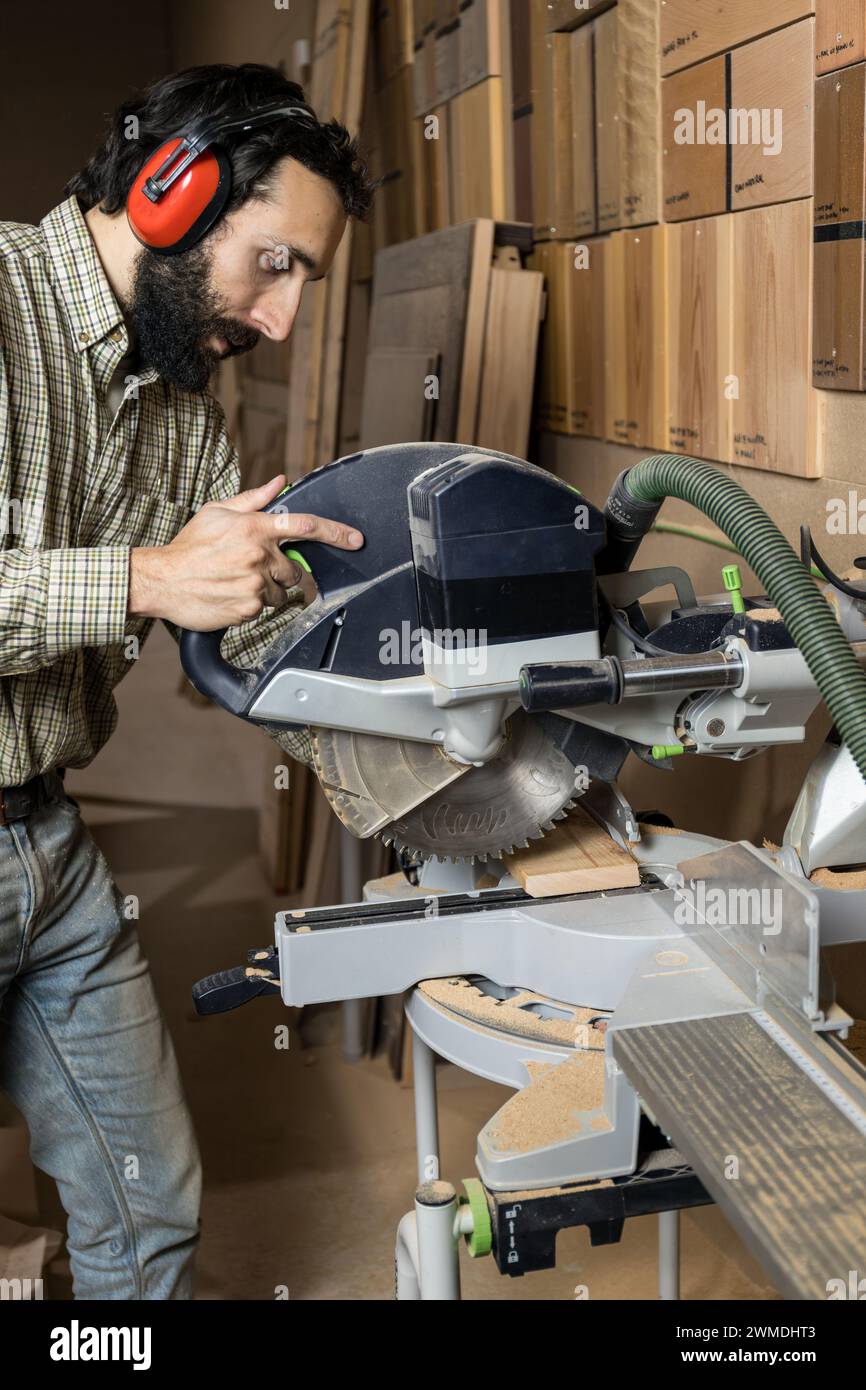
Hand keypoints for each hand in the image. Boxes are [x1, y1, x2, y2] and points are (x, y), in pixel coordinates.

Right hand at [129, 474, 363, 629]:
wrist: (162, 580)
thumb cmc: (189, 546)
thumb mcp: (217, 513)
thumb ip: (253, 499)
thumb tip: (280, 483)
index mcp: (254, 527)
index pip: (304, 525)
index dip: (336, 532)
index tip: (356, 539)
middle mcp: (258, 554)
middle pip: (295, 569)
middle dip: (281, 572)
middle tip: (254, 571)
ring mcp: (255, 582)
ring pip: (281, 591)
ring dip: (266, 590)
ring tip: (236, 582)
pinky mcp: (248, 607)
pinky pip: (264, 609)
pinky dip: (252, 605)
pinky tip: (230, 595)